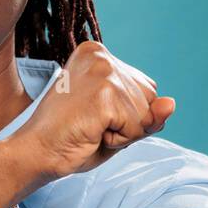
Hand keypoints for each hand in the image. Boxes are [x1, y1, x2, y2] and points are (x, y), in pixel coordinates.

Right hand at [12, 40, 175, 181]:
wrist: (36, 154)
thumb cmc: (70, 140)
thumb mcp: (117, 124)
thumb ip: (148, 115)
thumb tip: (171, 104)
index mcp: (97, 54)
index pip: (145, 89)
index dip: (127, 114)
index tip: (91, 117)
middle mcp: (100, 55)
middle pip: (149, 98)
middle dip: (128, 123)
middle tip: (89, 126)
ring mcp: (102, 72)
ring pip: (145, 115)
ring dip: (122, 134)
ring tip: (88, 130)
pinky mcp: (104, 93)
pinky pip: (136, 128)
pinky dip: (118, 140)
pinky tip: (91, 134)